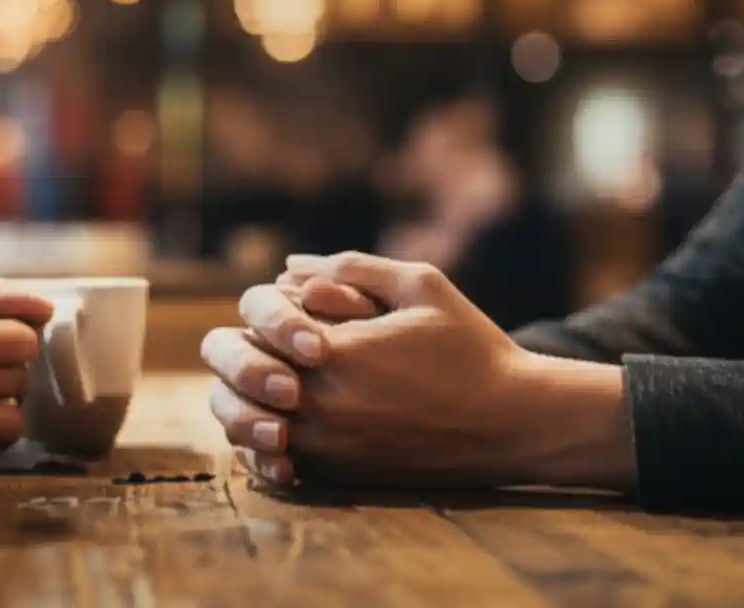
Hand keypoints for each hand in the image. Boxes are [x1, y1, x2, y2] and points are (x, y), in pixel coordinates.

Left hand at [203, 252, 634, 490]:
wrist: (512, 423)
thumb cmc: (470, 347)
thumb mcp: (420, 285)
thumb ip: (349, 267)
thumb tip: (289, 266)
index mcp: (333, 353)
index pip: (255, 320)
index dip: (268, 308)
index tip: (303, 309)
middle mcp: (318, 405)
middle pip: (231, 373)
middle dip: (239, 352)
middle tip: (264, 345)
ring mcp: (323, 448)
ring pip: (239, 421)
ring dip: (243, 396)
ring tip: (271, 382)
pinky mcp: (334, 477)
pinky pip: (266, 462)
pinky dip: (260, 442)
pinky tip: (281, 423)